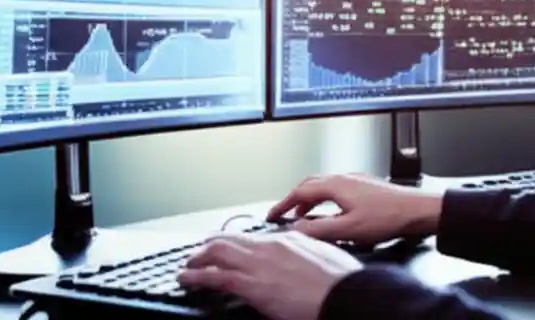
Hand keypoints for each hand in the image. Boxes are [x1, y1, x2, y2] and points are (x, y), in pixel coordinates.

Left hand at [180, 232, 361, 319]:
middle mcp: (271, 246)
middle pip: (231, 239)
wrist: (347, 296)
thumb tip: (308, 265)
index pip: (255, 237)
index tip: (231, 247)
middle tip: (200, 251)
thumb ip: (310, 258)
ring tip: (188, 264)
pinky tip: (186, 278)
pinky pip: (215, 276)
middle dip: (211, 245)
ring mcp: (259, 263)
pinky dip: (196, 275)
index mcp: (291, 239)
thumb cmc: (343, 284)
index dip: (238, 243)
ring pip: (217, 252)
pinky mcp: (252, 284)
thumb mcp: (328, 261)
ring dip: (198, 258)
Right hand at [266, 173, 441, 244]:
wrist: (418, 210)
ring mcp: (356, 180)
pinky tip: (332, 213)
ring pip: (324, 186)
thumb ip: (319, 229)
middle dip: (294, 199)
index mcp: (336, 184)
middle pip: (310, 184)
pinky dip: (325, 200)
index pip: (300, 191)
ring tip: (305, 215)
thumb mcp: (349, 229)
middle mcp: (344, 177)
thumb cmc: (389, 216)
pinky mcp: (365, 187)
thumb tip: (297, 229)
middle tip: (284, 213)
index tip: (274, 213)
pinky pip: (337, 189)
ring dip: (310, 200)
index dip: (284, 203)